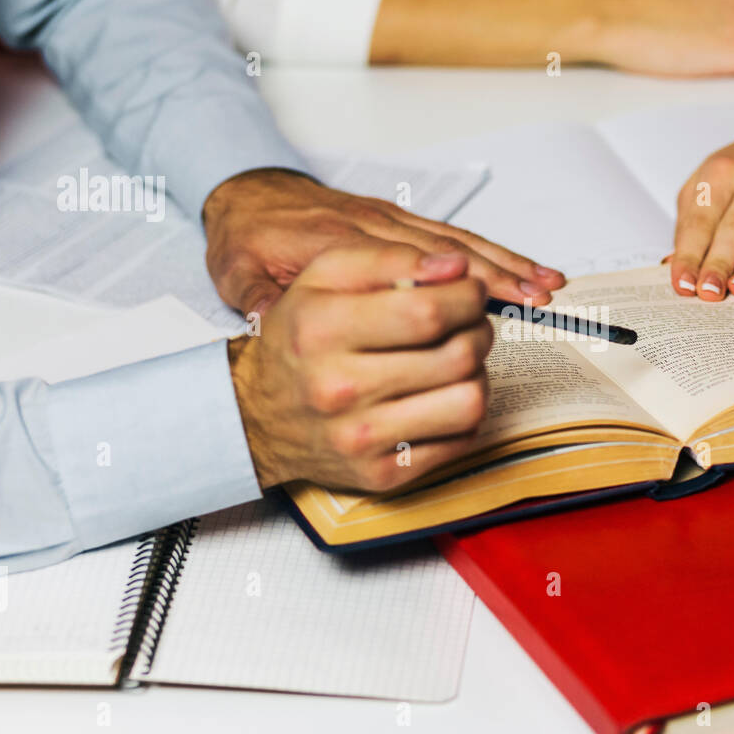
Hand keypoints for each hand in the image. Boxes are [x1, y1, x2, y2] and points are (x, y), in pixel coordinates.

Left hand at [203, 169, 563, 316]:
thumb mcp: (237, 273)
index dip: (443, 281)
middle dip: (496, 271)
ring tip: (548, 286)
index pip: (400, 259)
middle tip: (537, 298)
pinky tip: (524, 271)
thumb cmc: (248, 239)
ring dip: (507, 261)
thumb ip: (259, 301)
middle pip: (444, 246)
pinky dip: (493, 252)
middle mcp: (372, 224)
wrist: (247, 194)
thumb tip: (273, 327)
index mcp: (335, 240)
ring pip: (458, 239)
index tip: (479, 304)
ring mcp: (392, 219)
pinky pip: (454, 235)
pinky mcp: (401, 220)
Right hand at [228, 242, 491, 491]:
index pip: (428, 310)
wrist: (256, 416)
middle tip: (468, 324)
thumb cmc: (299, 340)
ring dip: (478, 375)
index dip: (467, 296)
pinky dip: (465, 414)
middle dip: (478, 331)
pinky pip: (460, 441)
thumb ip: (390, 258)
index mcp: (322, 329)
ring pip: (469, 402)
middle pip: (457, 355)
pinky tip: (442, 396)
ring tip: (458, 361)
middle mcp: (339, 388)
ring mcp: (361, 438)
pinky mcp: (382, 475)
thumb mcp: (323, 278)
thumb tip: (457, 267)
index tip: (469, 291)